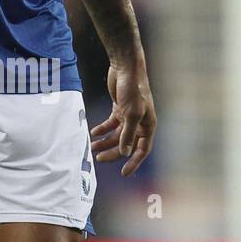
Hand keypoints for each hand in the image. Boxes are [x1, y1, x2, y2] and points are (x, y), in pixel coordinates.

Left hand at [91, 61, 155, 176]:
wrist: (126, 68)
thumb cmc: (134, 89)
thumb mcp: (131, 113)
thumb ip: (128, 134)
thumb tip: (125, 152)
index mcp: (148, 126)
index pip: (142, 150)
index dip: (134, 163)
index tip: (124, 173)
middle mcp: (140, 123)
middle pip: (127, 144)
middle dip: (113, 152)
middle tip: (98, 157)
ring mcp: (130, 116)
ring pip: (117, 135)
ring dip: (105, 141)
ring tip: (92, 146)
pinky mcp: (120, 109)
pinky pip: (111, 124)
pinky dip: (102, 129)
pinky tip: (94, 133)